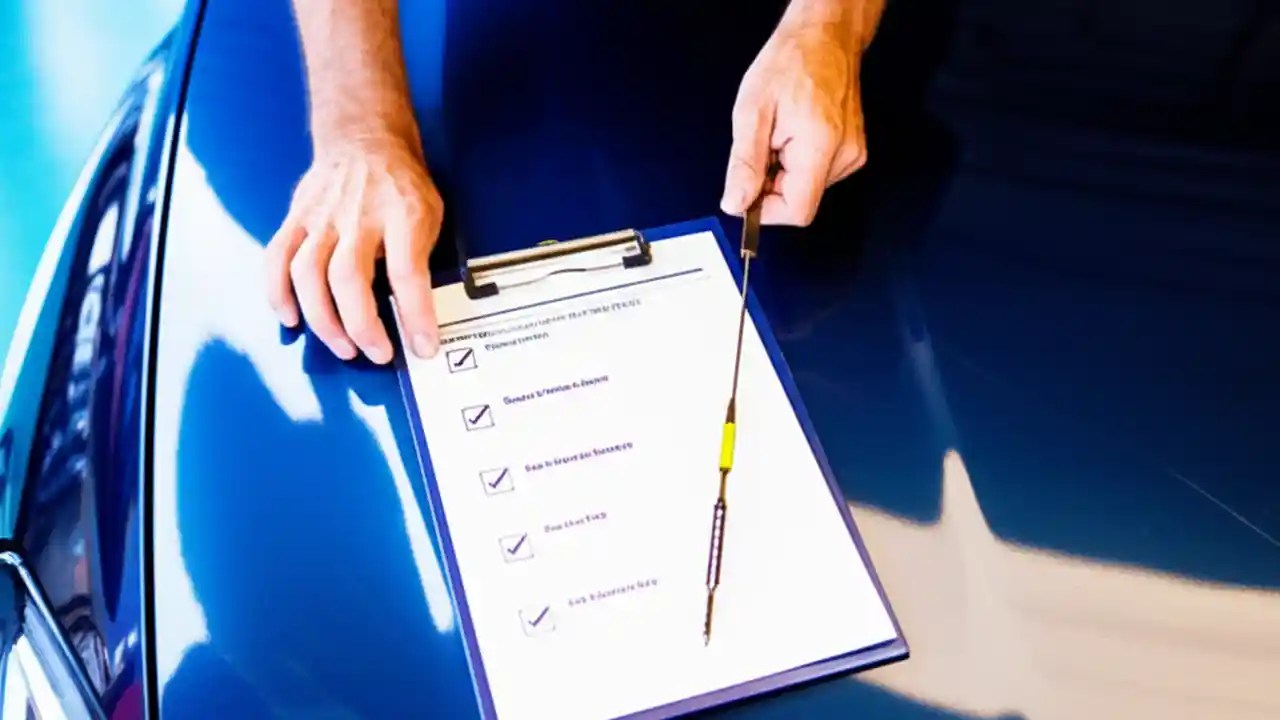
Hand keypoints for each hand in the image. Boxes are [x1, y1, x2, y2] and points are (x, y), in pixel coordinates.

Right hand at [265, 135, 443, 362]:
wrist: (362, 140)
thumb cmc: (400, 186)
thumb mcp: (430, 214)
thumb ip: (423, 258)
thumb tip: (421, 315)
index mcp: (401, 214)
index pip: (407, 272)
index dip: (415, 315)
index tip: (424, 346)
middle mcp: (357, 216)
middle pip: (348, 278)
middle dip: (363, 326)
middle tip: (379, 354)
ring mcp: (320, 218)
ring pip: (308, 274)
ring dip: (323, 319)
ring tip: (343, 347)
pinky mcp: (295, 220)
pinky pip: (277, 259)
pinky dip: (278, 294)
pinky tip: (292, 318)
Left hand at [721, 3, 870, 225]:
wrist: (823, 37)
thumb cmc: (790, 63)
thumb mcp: (752, 112)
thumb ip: (745, 163)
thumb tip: (736, 203)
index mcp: (821, 146)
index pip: (797, 211)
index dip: (766, 210)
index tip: (747, 191)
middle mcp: (845, 156)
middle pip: (800, 200)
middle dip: (772, 183)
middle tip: (764, 144)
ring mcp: (852, 154)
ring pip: (806, 188)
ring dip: (783, 171)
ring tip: (781, 133)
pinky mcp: (852, 151)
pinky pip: (817, 173)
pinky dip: (797, 162)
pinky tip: (794, 133)